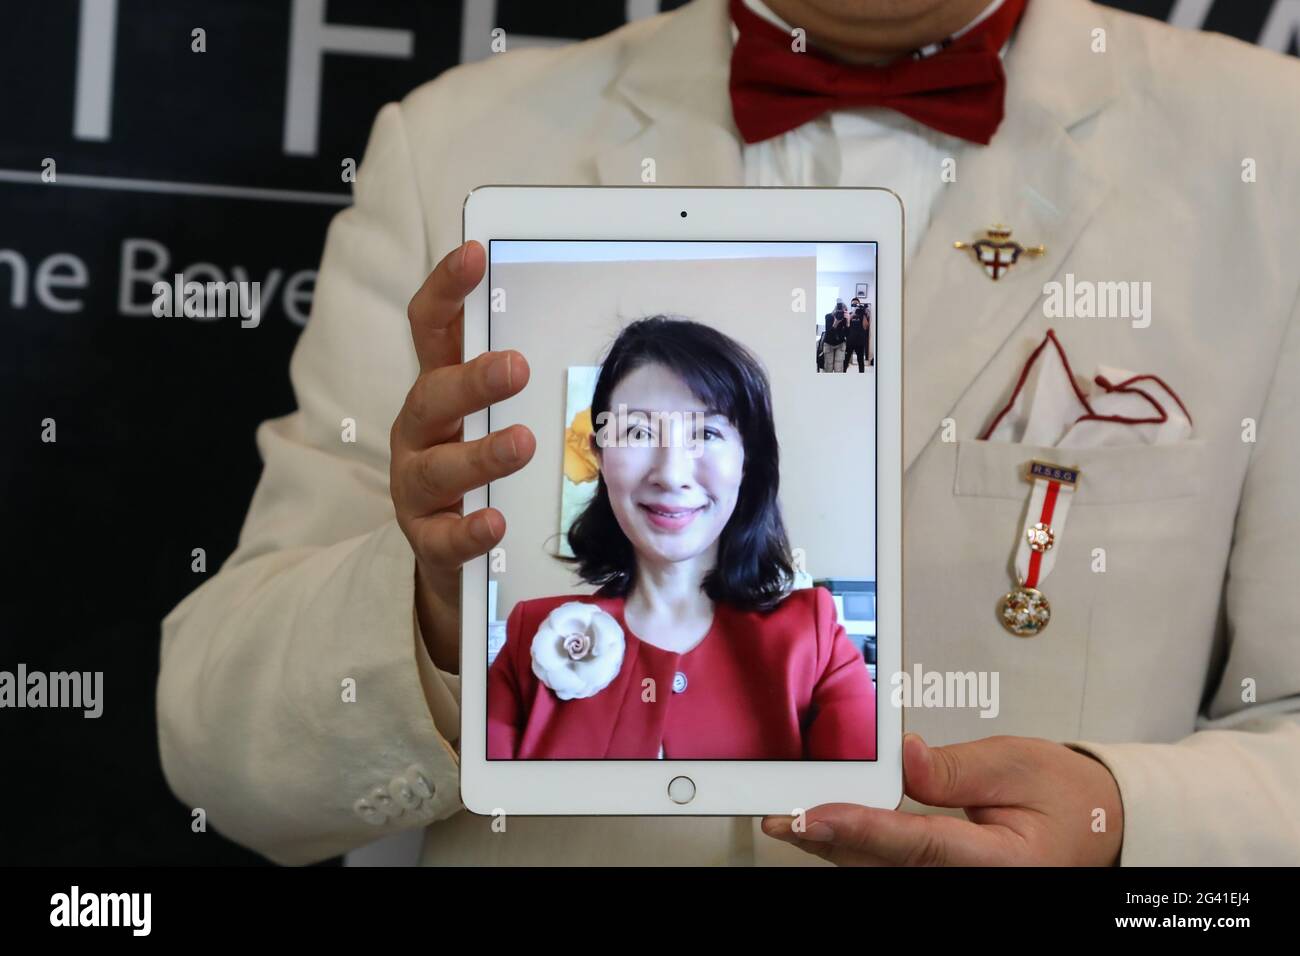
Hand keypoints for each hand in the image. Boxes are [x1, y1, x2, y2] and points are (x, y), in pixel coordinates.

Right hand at [390, 240, 535, 672]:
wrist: (454, 554)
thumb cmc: (481, 469)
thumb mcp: (491, 415)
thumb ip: (518, 370)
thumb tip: (575, 296)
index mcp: (438, 391)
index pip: (431, 328)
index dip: (446, 289)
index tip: (472, 254)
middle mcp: (419, 433)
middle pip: (431, 395)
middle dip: (472, 380)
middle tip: (516, 366)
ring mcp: (416, 487)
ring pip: (438, 467)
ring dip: (480, 454)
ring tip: (522, 444)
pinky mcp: (426, 538)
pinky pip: (443, 535)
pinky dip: (469, 528)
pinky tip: (495, 522)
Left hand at [762, 733, 1123, 864]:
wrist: (1099, 828)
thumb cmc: (1066, 798)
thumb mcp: (1018, 765)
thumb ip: (955, 767)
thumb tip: (904, 759)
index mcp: (998, 864)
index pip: (913, 845)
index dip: (855, 828)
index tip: (809, 815)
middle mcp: (974, 888)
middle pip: (882, 867)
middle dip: (825, 840)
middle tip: (777, 816)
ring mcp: (957, 892)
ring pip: (879, 874)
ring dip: (832, 847)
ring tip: (788, 819)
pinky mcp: (943, 884)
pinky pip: (890, 872)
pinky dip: (854, 850)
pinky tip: (824, 831)